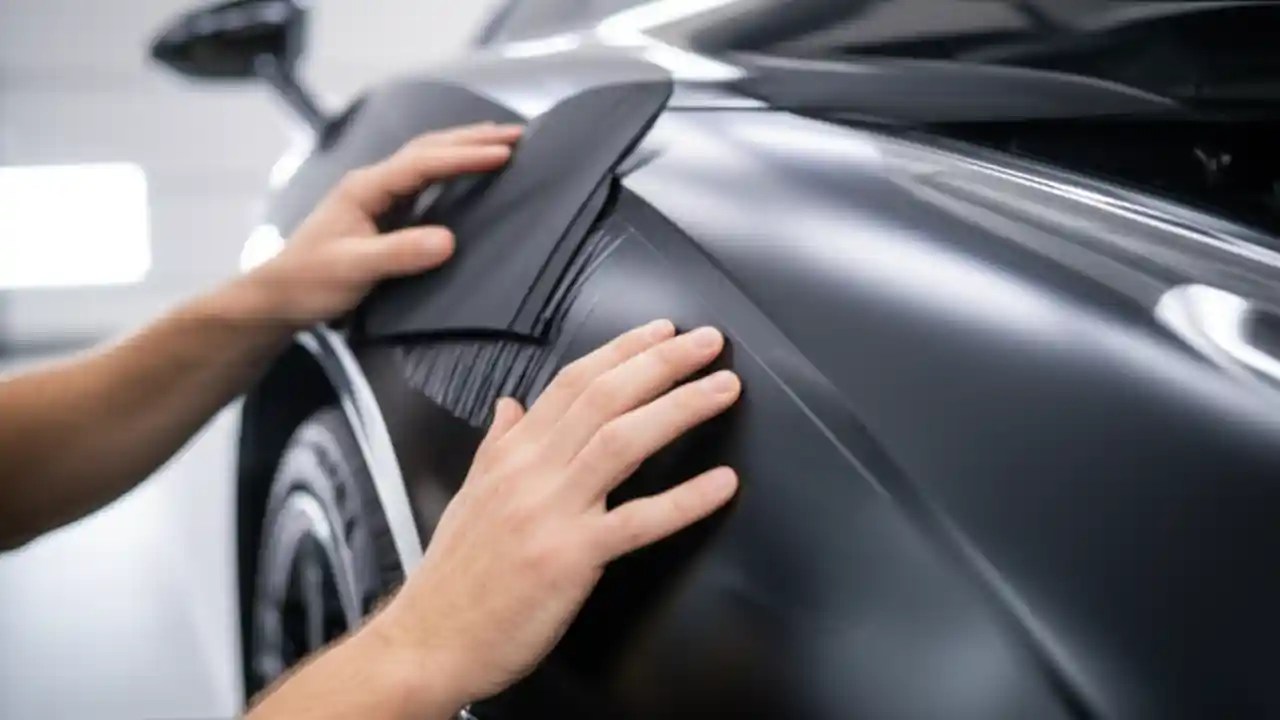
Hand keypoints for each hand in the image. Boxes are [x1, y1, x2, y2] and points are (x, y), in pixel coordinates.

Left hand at [237, 122, 522, 327]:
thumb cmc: (309, 282)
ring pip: (427, 159)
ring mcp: (378, 196)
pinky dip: (452, 169)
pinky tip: (468, 172)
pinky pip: (425, 181)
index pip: (424, 163)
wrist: (278, 297)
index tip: (503, 154)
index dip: (464, 157)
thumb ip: (399, 254)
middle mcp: (373, 184)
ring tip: (502, 143)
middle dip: (473, 139)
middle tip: (518, 135)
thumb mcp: (353, 269)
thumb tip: (448, 241)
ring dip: (464, 147)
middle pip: (429, 149)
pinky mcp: (384, 213)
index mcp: (366, 188)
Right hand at [370, 321, 741, 713]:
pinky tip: (723, 484)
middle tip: (708, 342)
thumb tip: (511, 404)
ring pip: (622, 441)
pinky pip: (638, 521)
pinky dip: (685, 500)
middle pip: (604, 397)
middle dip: (661, 363)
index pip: (572, 381)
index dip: (622, 351)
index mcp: (511, 453)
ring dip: (679, 409)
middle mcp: (531, 472)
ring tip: (723, 389)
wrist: (428, 640)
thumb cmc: (454, 574)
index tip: (662, 331)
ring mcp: (552, 512)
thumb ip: (497, 444)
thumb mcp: (470, 494)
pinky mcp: (570, 558)